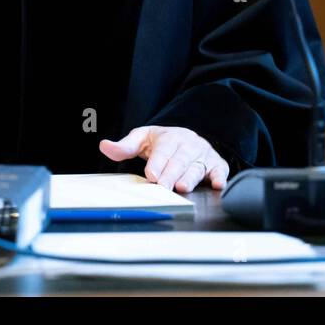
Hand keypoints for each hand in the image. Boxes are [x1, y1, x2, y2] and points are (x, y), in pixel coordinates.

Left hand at [98, 125, 229, 192]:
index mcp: (169, 138)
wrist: (186, 137)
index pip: (163, 150)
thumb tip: (104, 146)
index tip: (152, 174)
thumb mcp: (142, 139)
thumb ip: (125, 146)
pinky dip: (220, 177)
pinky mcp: (215, 164)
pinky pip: (219, 170)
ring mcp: (202, 155)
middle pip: (179, 161)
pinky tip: (218, 185)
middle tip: (164, 186)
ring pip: (196, 167)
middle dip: (171, 174)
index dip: (157, 162)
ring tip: (183, 187)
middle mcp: (187, 145)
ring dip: (191, 177)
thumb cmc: (162, 142)